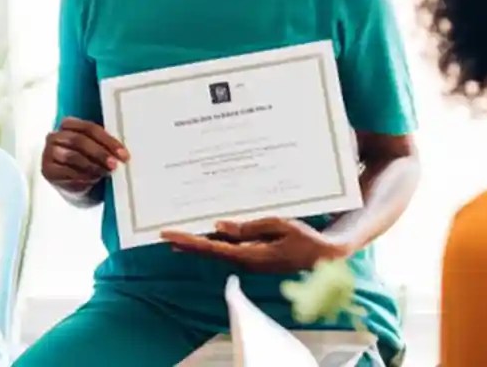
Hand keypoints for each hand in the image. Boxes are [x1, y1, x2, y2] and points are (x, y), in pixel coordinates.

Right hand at [40, 117, 128, 194]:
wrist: (73, 181)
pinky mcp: (47, 170)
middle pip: (79, 141)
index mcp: (68, 124)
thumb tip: (120, 153)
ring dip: (92, 166)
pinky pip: (66, 172)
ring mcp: (49, 152)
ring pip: (73, 157)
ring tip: (106, 173)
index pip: (89, 128)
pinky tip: (93, 180)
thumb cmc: (86, 159)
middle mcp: (55, 135)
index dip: (107, 140)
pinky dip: (82, 177)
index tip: (123, 154)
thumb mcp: (94, 148)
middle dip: (100, 153)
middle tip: (114, 164)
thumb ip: (103, 146)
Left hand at [161, 218, 350, 273]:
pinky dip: (214, 241)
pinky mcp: (254, 257)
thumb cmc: (304, 239)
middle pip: (209, 251)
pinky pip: (229, 248)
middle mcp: (245, 260)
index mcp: (250, 255)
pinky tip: (207, 232)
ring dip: (198, 243)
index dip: (188, 240)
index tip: (168, 233)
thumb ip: (248, 228)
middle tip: (163, 233)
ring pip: (217, 250)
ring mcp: (250, 260)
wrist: (323, 257)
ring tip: (177, 233)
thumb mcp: (278, 226)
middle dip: (186, 242)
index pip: (211, 248)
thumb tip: (218, 226)